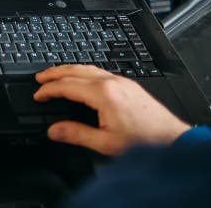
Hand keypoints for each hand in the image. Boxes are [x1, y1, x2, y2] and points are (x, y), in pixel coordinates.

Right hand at [34, 64, 190, 154]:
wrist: (173, 140)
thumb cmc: (144, 141)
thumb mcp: (105, 142)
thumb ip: (76, 134)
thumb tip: (54, 130)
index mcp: (103, 94)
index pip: (67, 85)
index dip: (49, 90)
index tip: (38, 95)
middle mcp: (112, 82)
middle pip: (75, 70)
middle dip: (54, 72)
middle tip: (40, 77)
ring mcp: (122, 81)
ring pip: (88, 68)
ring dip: (68, 69)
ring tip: (56, 74)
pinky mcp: (129, 84)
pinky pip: (99, 71)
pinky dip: (83, 71)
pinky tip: (82, 77)